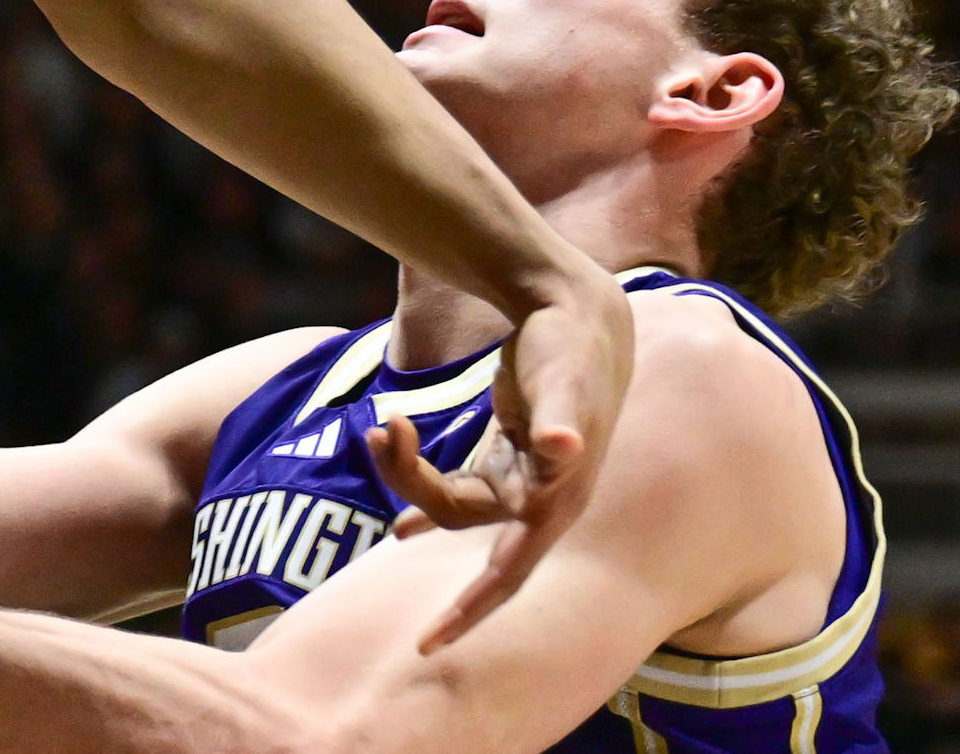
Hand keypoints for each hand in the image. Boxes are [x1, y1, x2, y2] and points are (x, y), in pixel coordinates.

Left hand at [371, 259, 632, 648]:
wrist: (579, 314)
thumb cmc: (570, 348)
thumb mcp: (564, 378)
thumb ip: (559, 415)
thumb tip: (560, 447)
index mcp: (554, 499)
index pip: (506, 572)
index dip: (468, 611)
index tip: (426, 645)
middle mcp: (539, 500)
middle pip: (457, 519)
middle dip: (410, 488)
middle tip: (380, 431)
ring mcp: (523, 479)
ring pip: (453, 502)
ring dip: (409, 474)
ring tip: (380, 428)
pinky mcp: (507, 455)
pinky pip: (461, 491)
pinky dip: (427, 495)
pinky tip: (400, 530)